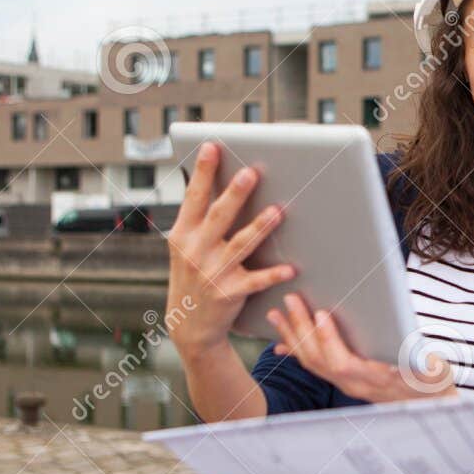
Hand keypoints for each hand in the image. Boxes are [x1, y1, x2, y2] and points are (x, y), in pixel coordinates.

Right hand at [165, 142, 293, 358]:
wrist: (189, 326)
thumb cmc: (194, 276)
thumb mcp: (186, 246)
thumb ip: (200, 220)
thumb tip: (223, 184)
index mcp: (183, 234)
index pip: (193, 197)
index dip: (202, 172)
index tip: (212, 147)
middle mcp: (195, 251)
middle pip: (219, 216)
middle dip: (235, 194)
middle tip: (252, 172)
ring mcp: (212, 272)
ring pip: (240, 244)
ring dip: (260, 227)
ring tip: (277, 212)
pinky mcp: (229, 293)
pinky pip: (256, 280)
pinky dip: (274, 274)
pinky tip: (291, 268)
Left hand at [267, 293, 455, 403]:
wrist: (429, 405)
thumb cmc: (434, 383)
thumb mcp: (434, 371)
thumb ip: (424, 362)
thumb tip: (422, 352)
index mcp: (378, 381)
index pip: (345, 364)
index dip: (330, 340)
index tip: (321, 314)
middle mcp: (357, 386)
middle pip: (320, 359)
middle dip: (302, 328)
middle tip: (290, 300)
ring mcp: (347, 385)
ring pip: (313, 363)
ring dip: (293, 336)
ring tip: (276, 315)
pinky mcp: (344, 381)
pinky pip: (315, 368)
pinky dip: (297, 352)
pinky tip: (282, 344)